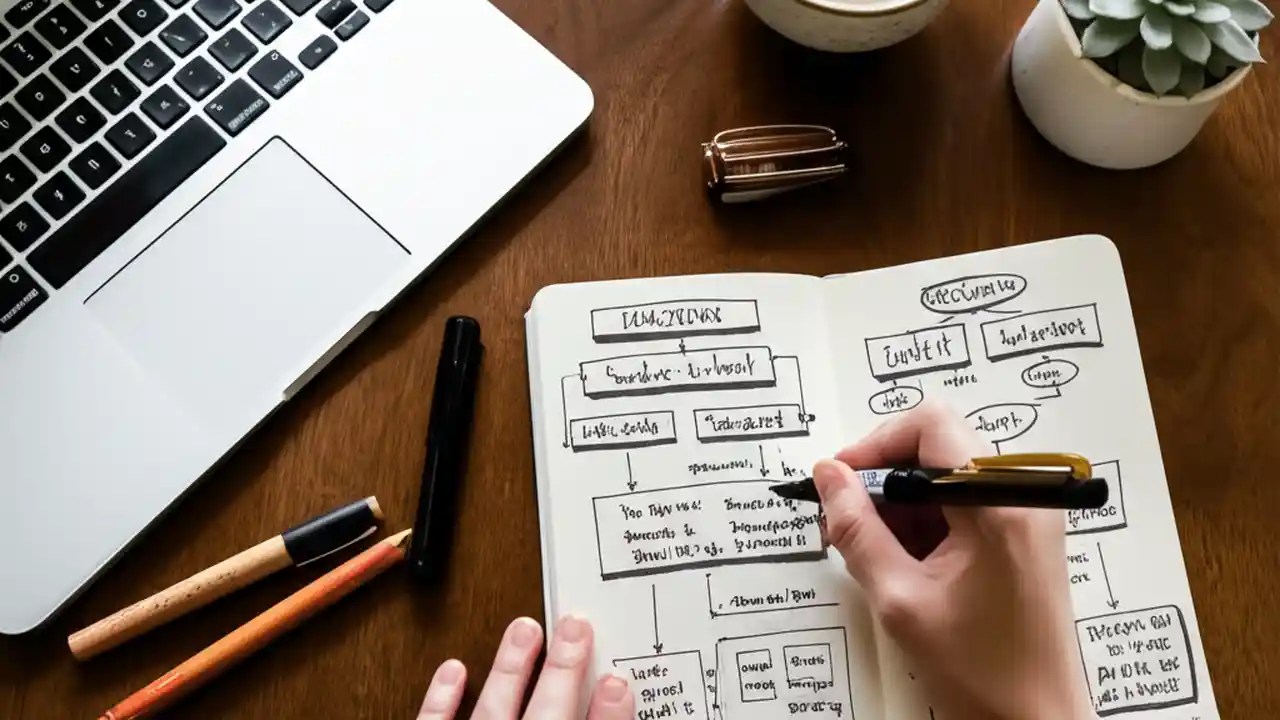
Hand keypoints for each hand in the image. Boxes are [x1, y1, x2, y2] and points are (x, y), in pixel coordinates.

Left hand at [416, 615, 633, 719]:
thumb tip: (611, 701)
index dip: (611, 712)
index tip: (620, 682)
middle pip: (549, 715)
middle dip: (564, 670)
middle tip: (576, 627)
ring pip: (493, 712)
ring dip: (510, 668)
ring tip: (524, 627)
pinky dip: (442, 701)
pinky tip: (453, 669)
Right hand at [814, 402, 1093, 719]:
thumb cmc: (981, 672)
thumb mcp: (899, 599)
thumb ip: (858, 529)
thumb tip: (828, 477)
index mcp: (1000, 504)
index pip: (931, 425)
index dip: (875, 444)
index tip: (840, 481)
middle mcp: (1023, 496)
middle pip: (938, 444)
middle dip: (884, 477)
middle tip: (847, 520)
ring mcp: (1029, 513)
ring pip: (947, 472)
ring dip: (903, 503)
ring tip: (878, 555)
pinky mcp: (1025, 532)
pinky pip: (965, 499)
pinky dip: (927, 520)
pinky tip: (906, 563)